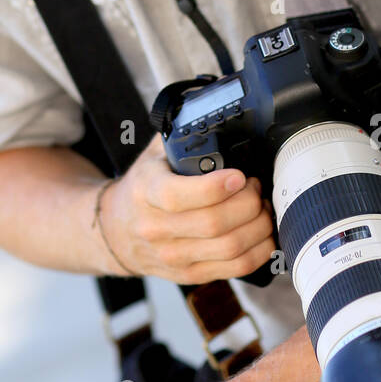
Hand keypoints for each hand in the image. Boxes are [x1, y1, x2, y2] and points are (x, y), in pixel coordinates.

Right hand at [100, 132, 274, 282]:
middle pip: (214, 223)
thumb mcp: (152, 155)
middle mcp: (156, 228)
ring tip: (262, 207)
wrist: (116, 229)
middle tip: (257, 187)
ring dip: (258, 226)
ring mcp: (173, 256)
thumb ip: (180, 134)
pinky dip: (258, 252)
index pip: (179, 196)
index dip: (216, 186)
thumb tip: (212, 106)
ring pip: (229, 248)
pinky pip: (234, 268)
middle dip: (248, 203)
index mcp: (147, 192)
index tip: (240, 174)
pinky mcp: (189, 274)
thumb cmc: (142, 188)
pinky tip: (263, 234)